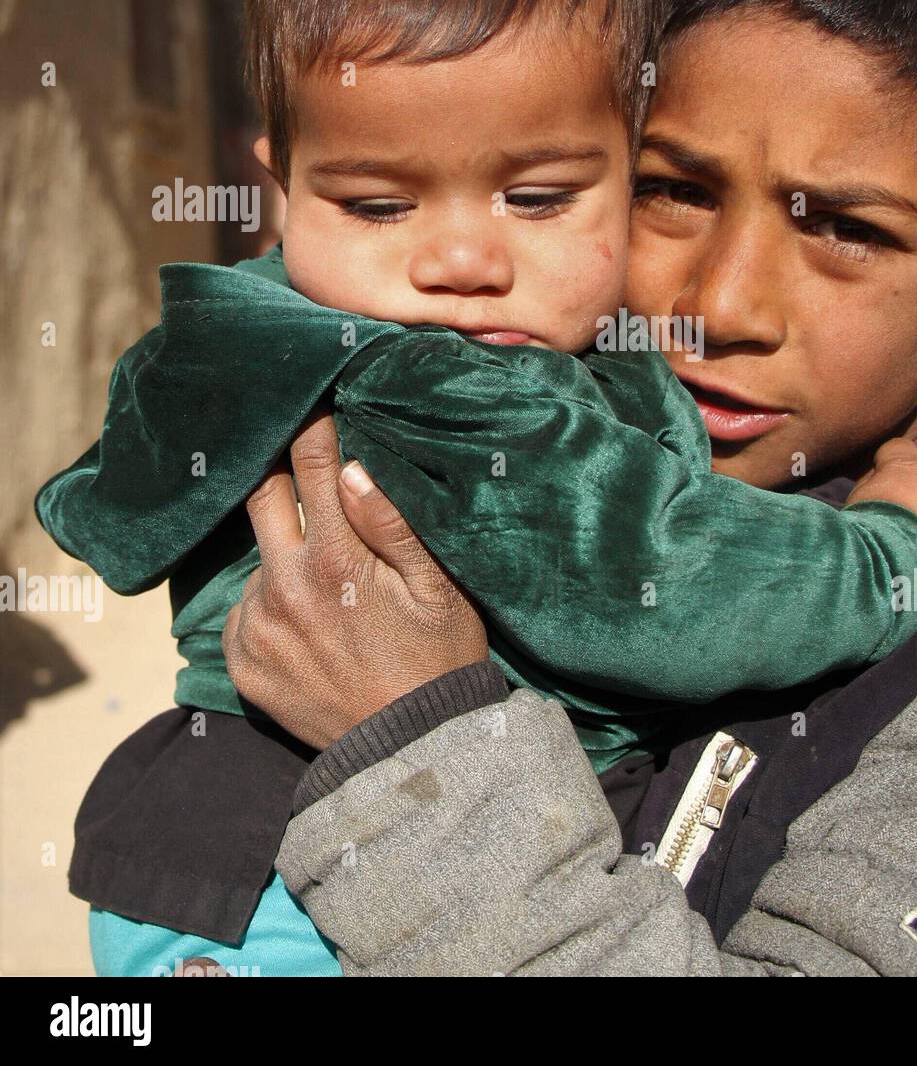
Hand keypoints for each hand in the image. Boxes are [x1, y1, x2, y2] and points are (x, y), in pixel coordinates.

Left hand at [223, 412, 487, 748]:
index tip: (309, 398)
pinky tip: (310, 624)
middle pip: (259, 499)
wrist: (411, 751)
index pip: (312, 469)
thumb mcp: (438, 587)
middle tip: (296, 465)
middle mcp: (283, 589)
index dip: (310, 427)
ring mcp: (257, 629)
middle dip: (276, 473)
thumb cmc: (439, 658)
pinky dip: (270, 605)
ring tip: (328, 583)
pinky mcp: (243, 664)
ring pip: (259, 561)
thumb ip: (393, 524)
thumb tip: (353, 470)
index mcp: (335, 561)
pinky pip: (244, 612)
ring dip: (285, 556)